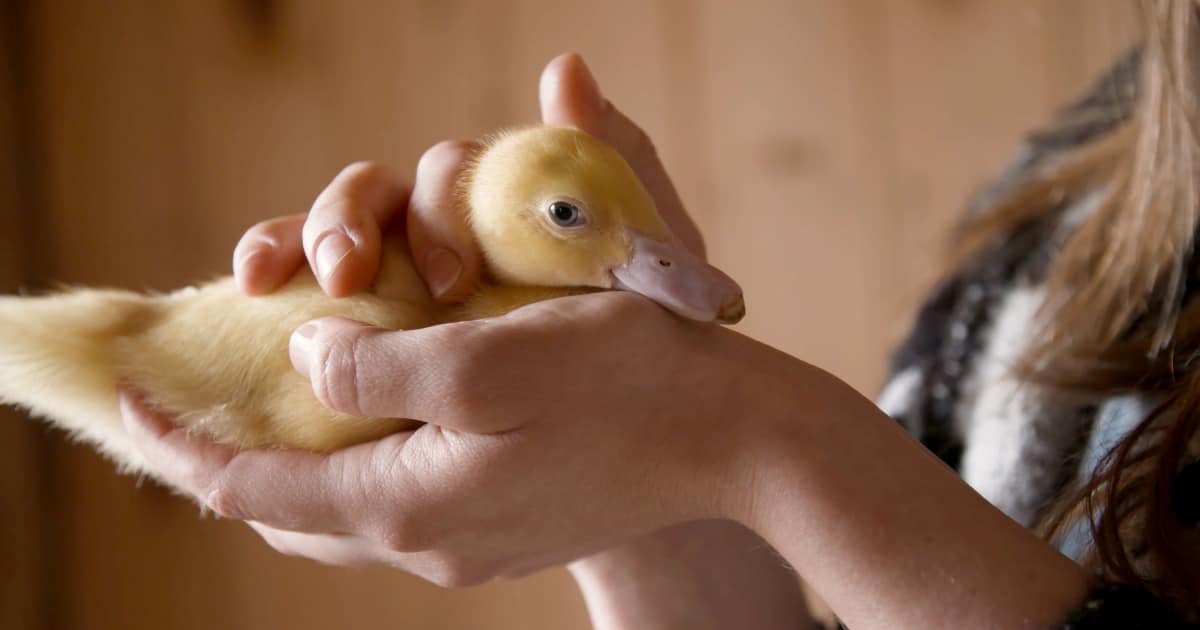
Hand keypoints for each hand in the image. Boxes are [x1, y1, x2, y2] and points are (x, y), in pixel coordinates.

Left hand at [125, 52, 813, 627]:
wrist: (733, 441)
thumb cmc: (622, 381)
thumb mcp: (484, 354)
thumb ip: (374, 363)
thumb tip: (305, 360)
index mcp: (408, 503)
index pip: (254, 490)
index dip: (183, 445)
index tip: (136, 397)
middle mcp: (430, 542)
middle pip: (292, 512)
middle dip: (233, 461)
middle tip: (208, 398)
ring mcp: (472, 545)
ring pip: (346, 511)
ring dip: (300, 462)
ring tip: (283, 400)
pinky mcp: (507, 529)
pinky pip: (400, 503)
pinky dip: (361, 462)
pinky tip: (377, 416)